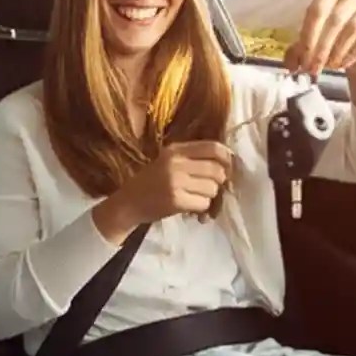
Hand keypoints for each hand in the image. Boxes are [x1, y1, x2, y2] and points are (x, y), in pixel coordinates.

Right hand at [92, 141, 231, 243]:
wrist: (128, 203)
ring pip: (212, 188)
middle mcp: (176, 163)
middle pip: (216, 169)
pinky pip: (204, 203)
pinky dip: (201, 207)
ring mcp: (176, 182)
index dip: (226, 158)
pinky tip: (190, 206)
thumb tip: (227, 161)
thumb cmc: (150, 181)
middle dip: (219, 181)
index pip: (213, 148)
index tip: (227, 167)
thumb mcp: (168, 161)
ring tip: (195, 197)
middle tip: (210, 186)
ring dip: (208, 195)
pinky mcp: (176, 200)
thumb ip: (192, 158)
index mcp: (175, 150)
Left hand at [285, 0, 355, 78]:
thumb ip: (297, 53)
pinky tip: (346, 64)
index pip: (317, 9)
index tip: (303, 58)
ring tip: (331, 66)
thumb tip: (288, 65)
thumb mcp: (312, 49)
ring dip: (338, 50)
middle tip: (314, 67)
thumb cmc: (335, 47)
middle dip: (322, 46)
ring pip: (354, 27)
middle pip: (335, 18)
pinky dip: (355, 52)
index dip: (308, 35)